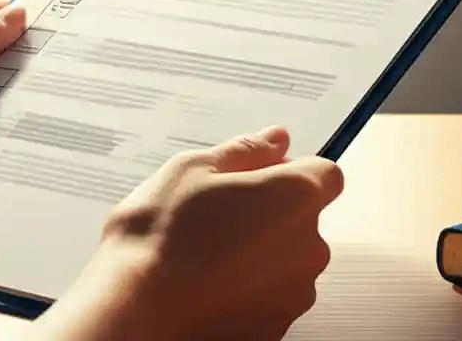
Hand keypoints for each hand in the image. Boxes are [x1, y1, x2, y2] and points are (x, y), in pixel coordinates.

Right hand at [32, 127, 342, 340]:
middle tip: (216, 212)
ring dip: (257, 252)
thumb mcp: (193, 169)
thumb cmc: (161, 238)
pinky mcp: (276, 328)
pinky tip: (207, 282)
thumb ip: (245, 150)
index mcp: (295, 197)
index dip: (291, 171)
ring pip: (286, 260)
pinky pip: (269, 296)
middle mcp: (308, 248)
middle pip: (304, 219)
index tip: (256, 176)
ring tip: (205, 251)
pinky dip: (247, 288)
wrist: (136, 308)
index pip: (325, 174)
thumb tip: (275, 139)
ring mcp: (294, 294)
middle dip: (269, 212)